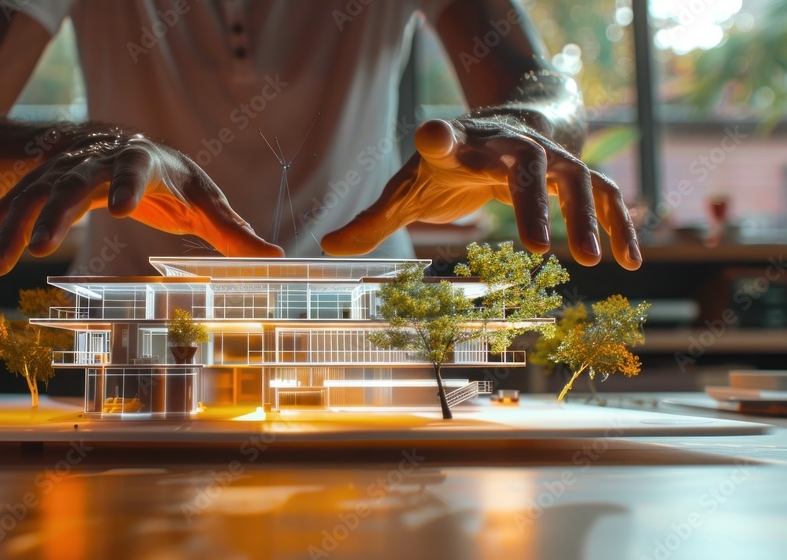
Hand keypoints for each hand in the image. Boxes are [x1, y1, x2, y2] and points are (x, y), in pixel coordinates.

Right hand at [0, 132, 282, 275]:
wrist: (128, 146)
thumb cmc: (175, 181)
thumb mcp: (205, 203)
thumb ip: (234, 231)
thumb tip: (280, 256)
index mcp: (146, 160)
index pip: (138, 167)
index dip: (128, 185)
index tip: (120, 209)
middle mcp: (99, 159)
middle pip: (73, 180)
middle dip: (55, 212)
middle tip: (39, 249)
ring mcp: (65, 169)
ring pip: (33, 194)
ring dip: (11, 229)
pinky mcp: (42, 183)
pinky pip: (12, 205)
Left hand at [321, 117, 641, 269]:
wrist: (504, 125)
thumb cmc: (448, 162)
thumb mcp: (408, 187)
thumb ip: (374, 220)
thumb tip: (325, 246)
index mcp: (458, 146)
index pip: (445, 136)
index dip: (440, 135)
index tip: (432, 133)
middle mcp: (506, 145)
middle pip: (524, 163)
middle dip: (533, 201)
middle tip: (539, 246)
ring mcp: (546, 156)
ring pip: (574, 176)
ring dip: (585, 216)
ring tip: (592, 261)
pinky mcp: (574, 172)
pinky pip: (604, 194)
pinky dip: (619, 224)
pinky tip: (630, 262)